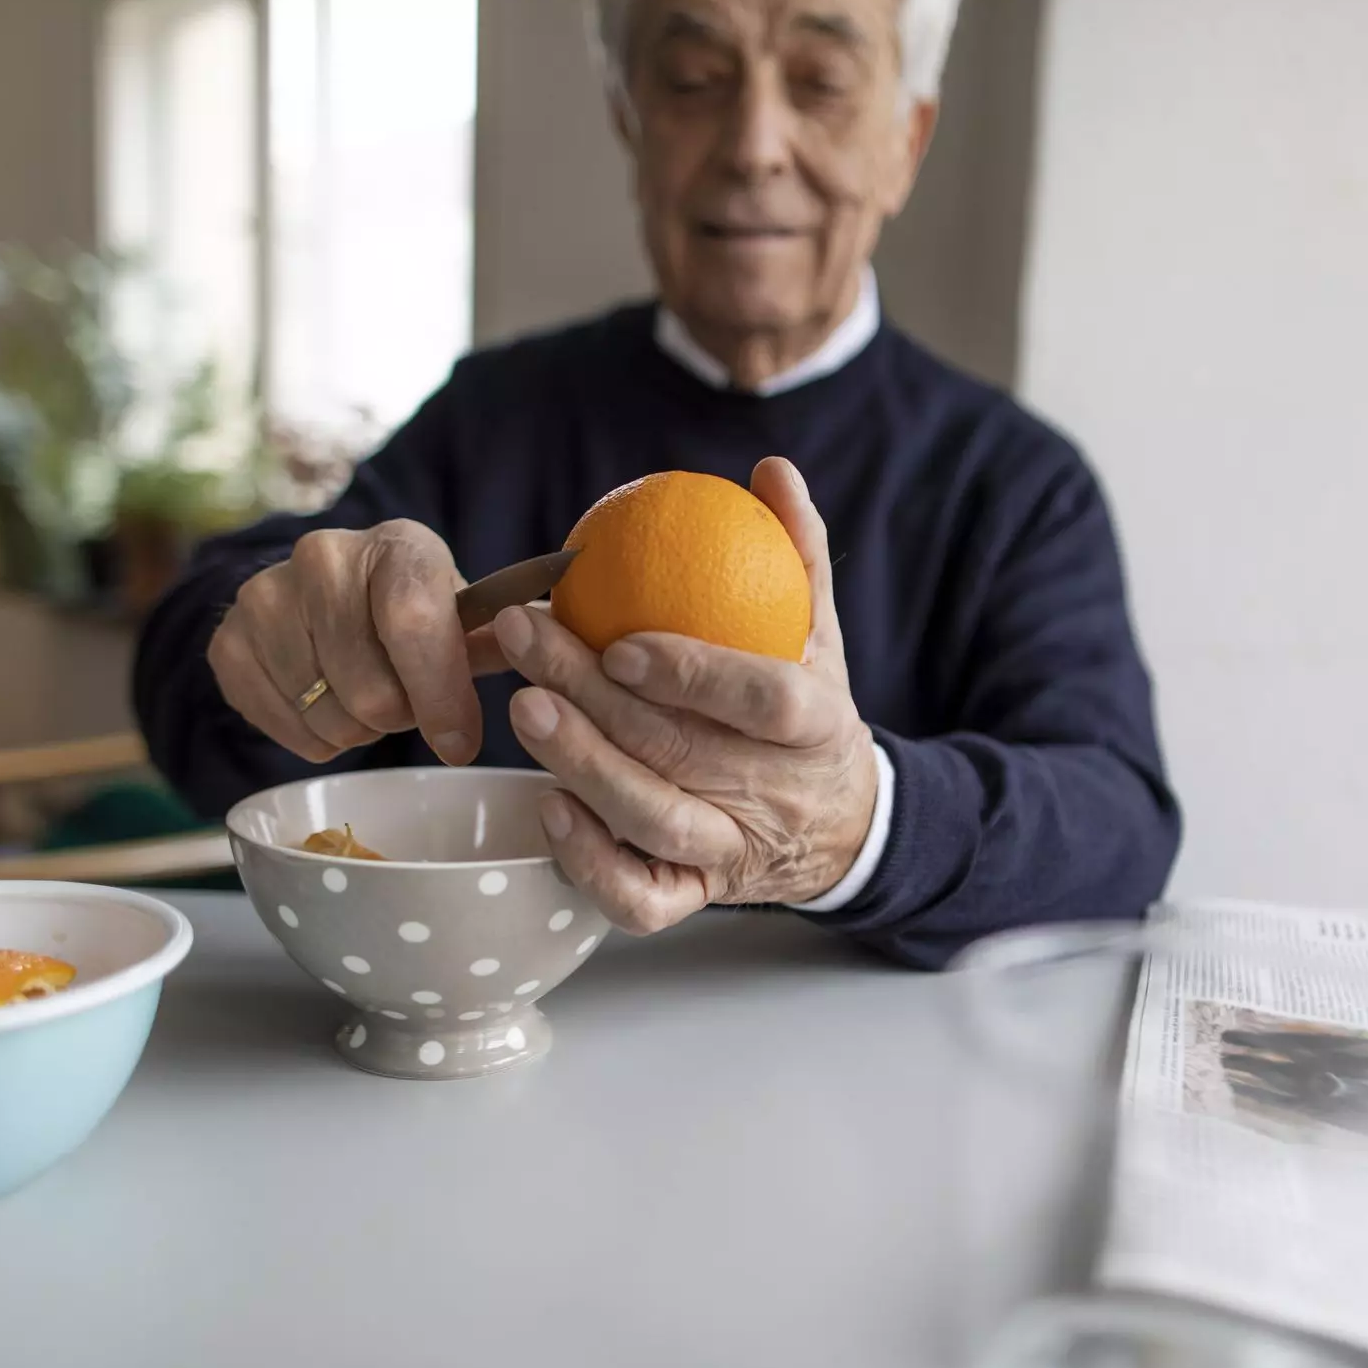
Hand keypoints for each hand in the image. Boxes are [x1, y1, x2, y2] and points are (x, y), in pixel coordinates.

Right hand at [208, 520, 509, 764]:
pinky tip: (327, 703)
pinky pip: (286, 731)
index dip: (439, 694)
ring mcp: (264, 598)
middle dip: (401, 715)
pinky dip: (316, 739)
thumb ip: (499, 641)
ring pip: (329, 719)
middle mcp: (323, 557)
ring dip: (359, 729)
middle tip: (406, 700)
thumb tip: (547, 654)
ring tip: (366, 696)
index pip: (413, 624)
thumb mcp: (460, 612)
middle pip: (370, 690)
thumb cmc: (412, 608)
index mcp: (397, 545)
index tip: (460, 743)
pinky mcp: (226, 643)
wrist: (324, 590)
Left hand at [494, 457, 878, 933]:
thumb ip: (796, 552)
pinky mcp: (699, 897)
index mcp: (817, 725)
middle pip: (681, 751)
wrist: (844, 827)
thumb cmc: (812, 712)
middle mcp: (775, 795)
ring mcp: (735, 852)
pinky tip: (544, 805)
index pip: (765, 701)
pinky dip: (591, 863)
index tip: (620, 638)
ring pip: (655, 822)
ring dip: (582, 765)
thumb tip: (770, 467)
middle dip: (591, 694)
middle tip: (522, 633)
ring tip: (523, 706)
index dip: (694, 674)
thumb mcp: (821, 634)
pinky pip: (641, 899)